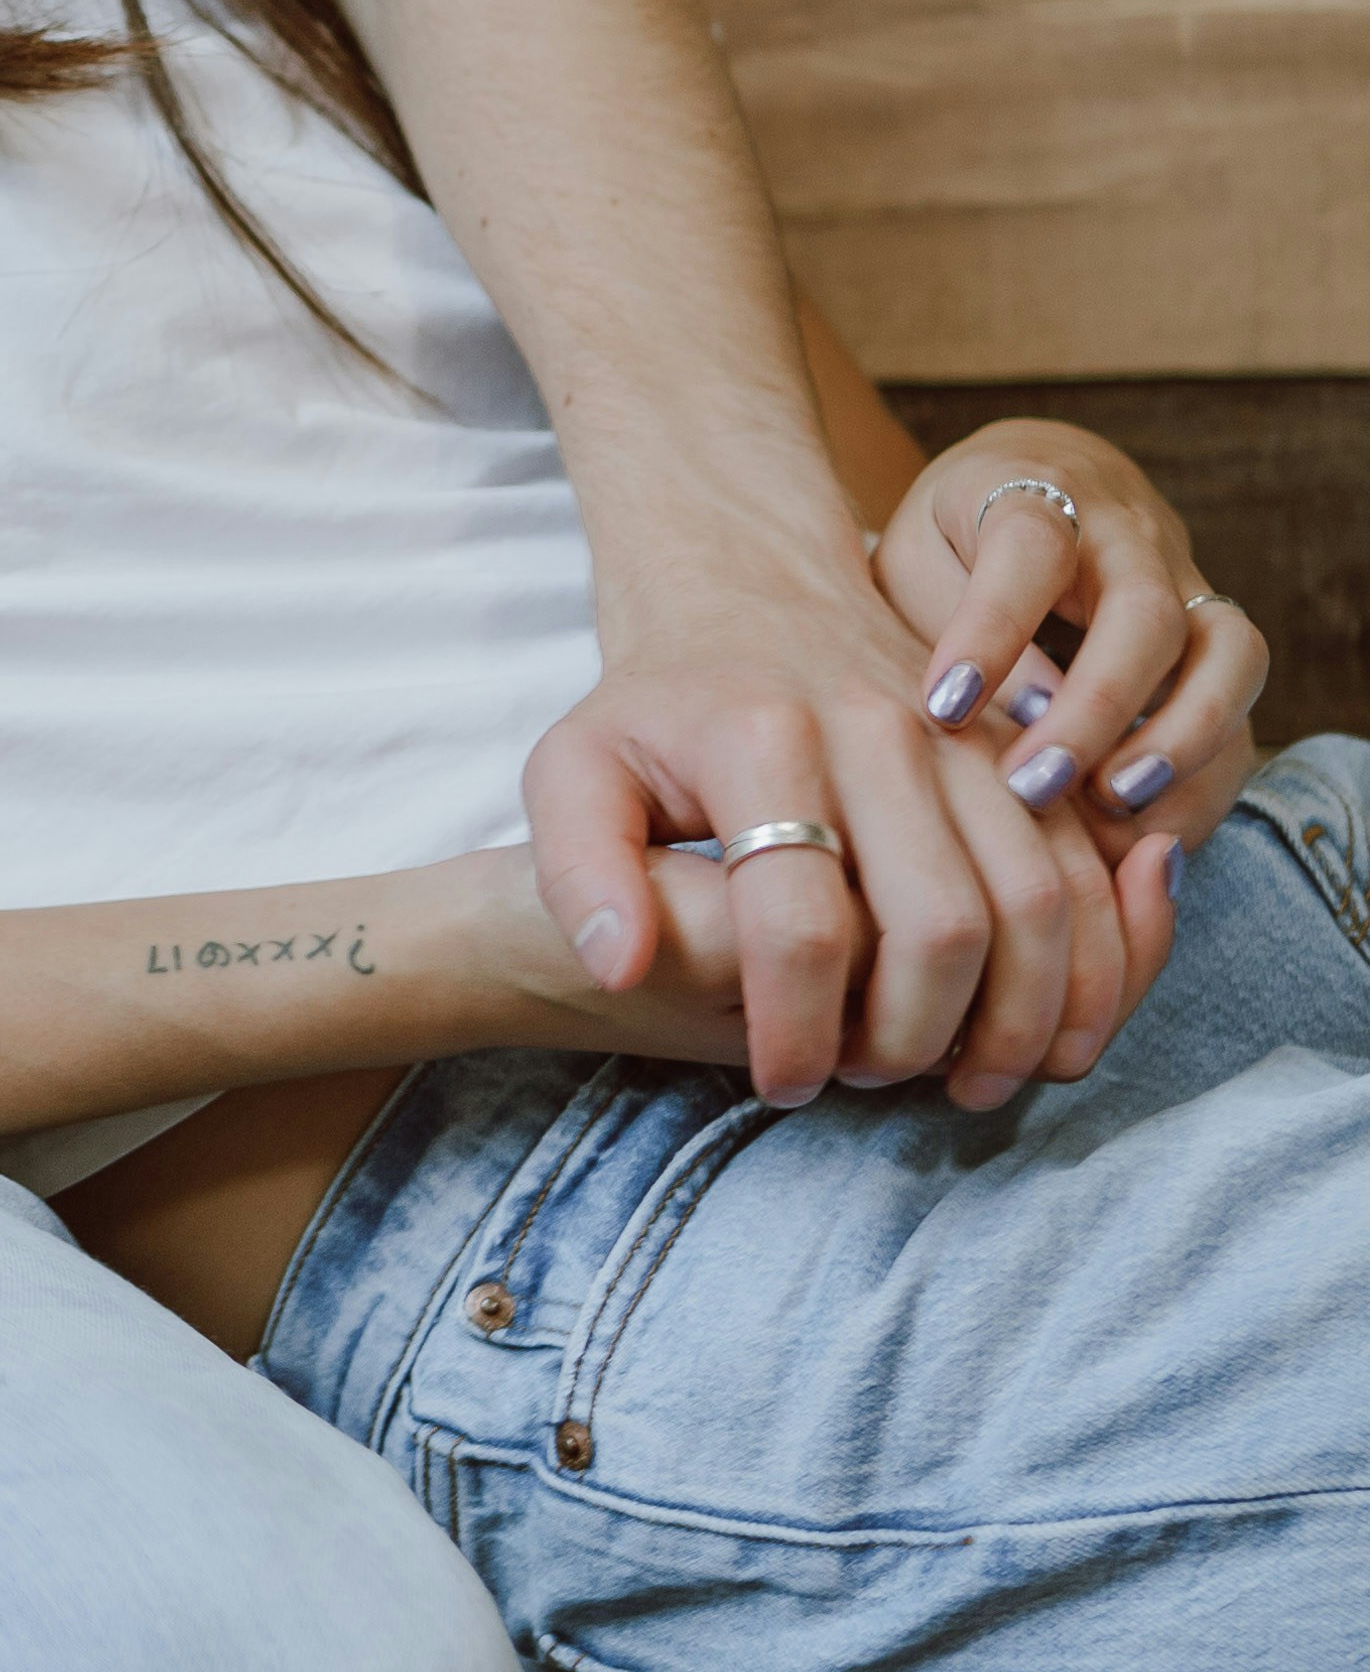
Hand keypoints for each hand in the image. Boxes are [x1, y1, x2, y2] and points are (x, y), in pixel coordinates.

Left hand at [522, 527, 1141, 1114]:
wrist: (747, 588)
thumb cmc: (657, 707)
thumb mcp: (575, 769)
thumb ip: (579, 869)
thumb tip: (620, 969)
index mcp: (765, 738)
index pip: (803, 926)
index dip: (798, 1031)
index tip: (781, 1083)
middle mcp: (882, 728)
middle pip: (941, 926)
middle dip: (913, 1036)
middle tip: (867, 1076)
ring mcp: (965, 736)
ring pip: (1037, 905)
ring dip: (1017, 1021)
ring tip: (962, 1082)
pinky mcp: (1021, 753)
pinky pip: (1089, 871)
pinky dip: (1097, 967)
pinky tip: (1049, 1034)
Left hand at [880, 420, 1266, 847]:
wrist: (1035, 481)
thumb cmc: (955, 539)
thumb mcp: (916, 558)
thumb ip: (951, 624)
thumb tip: (1027, 716)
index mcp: (1037, 493)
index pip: (1031, 546)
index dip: (993, 629)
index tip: (945, 708)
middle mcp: (1130, 534)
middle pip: (1147, 611)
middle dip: (1097, 708)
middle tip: (1034, 784)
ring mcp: (1188, 586)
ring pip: (1231, 654)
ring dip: (1181, 743)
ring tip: (1111, 808)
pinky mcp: (1220, 643)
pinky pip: (1244, 713)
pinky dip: (1204, 781)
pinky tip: (1143, 834)